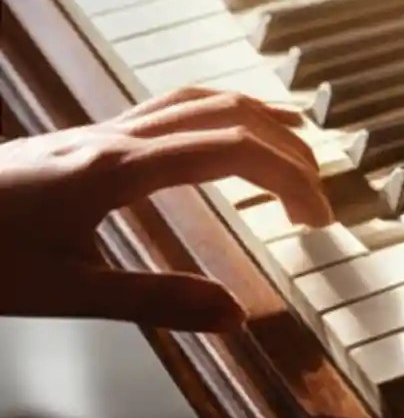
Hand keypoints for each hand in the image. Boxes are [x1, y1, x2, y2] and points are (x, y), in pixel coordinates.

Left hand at [0, 87, 333, 330]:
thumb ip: (157, 302)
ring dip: (255, 116)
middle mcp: (111, 138)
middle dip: (286, 152)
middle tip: (321, 199)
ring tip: (295, 140)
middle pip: (225, 116)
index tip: (321, 220)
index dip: (289, 179)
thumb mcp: (67, 291)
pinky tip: (217, 138)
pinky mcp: (82, 141)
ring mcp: (95, 131)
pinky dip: (213, 115)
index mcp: (116, 170)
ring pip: (194, 99)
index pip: (232, 153)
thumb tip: (236, 318)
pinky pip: (165, 108)